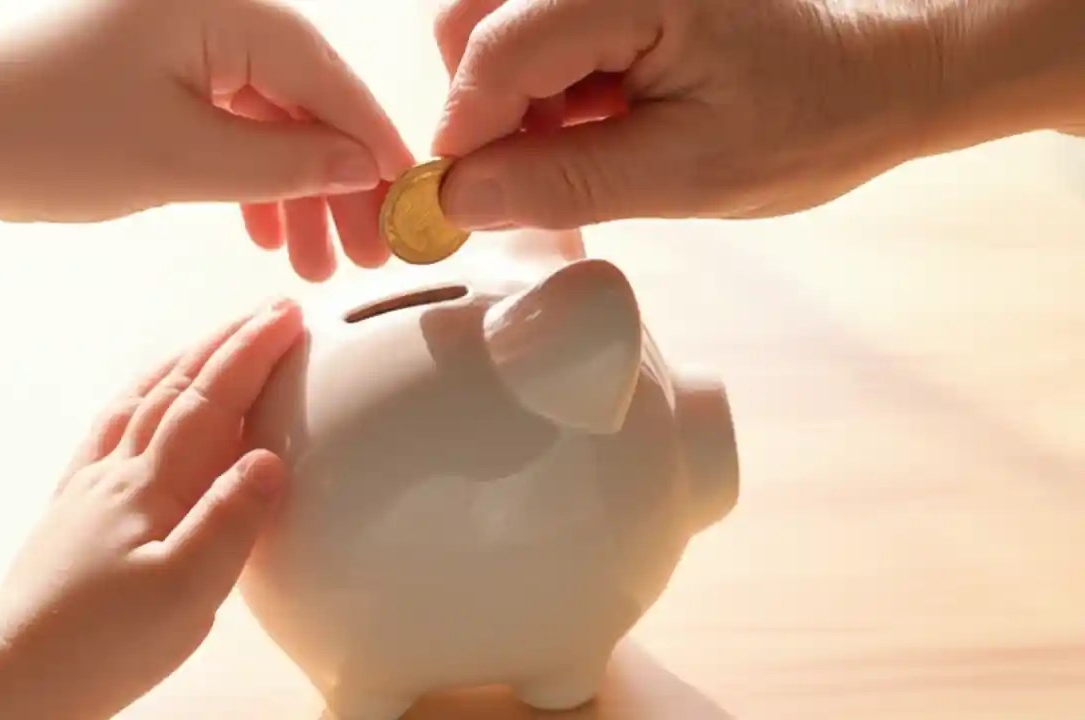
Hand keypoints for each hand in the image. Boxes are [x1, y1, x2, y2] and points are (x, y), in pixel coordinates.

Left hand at [0, 0, 413, 278]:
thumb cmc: (38, 131)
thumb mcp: (181, 158)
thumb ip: (284, 162)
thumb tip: (357, 167)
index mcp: (217, 6)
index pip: (326, 77)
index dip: (373, 146)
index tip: (407, 203)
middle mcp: (204, 10)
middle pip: (303, 97)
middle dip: (335, 180)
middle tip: (362, 253)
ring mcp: (174, 39)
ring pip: (266, 115)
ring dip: (293, 187)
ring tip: (311, 261)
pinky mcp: (150, 69)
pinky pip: (224, 118)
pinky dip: (247, 173)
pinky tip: (262, 226)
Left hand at [0, 299, 302, 718]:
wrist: (13, 675)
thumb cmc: (100, 645)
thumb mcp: (185, 594)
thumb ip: (230, 522)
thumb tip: (269, 460)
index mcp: (152, 486)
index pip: (212, 400)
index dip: (252, 353)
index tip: (288, 317)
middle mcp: (120, 471)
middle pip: (178, 385)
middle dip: (228, 341)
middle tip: (269, 311)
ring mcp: (93, 485)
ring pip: (143, 398)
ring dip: (186, 358)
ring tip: (217, 337)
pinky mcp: (76, 507)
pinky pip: (112, 427)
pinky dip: (140, 394)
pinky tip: (143, 398)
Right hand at [428, 0, 952, 227]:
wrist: (880, 72)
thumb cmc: (810, 118)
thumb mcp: (687, 174)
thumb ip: (564, 182)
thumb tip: (458, 199)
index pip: (494, 52)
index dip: (464, 138)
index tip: (456, 209)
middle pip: (473, 24)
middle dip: (484, 114)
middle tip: (534, 181)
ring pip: (494, 25)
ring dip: (513, 102)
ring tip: (586, 147)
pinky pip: (535, 26)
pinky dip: (544, 85)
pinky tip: (599, 119)